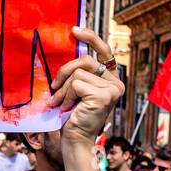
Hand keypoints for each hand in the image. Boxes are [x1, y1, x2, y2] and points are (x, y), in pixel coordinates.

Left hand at [49, 27, 124, 148]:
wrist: (75, 140)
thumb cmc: (73, 116)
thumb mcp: (76, 90)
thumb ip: (79, 73)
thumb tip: (68, 49)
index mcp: (111, 80)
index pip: (104, 52)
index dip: (91, 38)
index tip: (74, 30)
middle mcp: (116, 83)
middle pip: (86, 61)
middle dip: (64, 72)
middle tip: (53, 86)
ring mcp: (112, 89)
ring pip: (78, 73)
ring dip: (63, 89)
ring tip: (60, 103)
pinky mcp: (104, 95)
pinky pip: (76, 84)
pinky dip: (66, 95)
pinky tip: (67, 108)